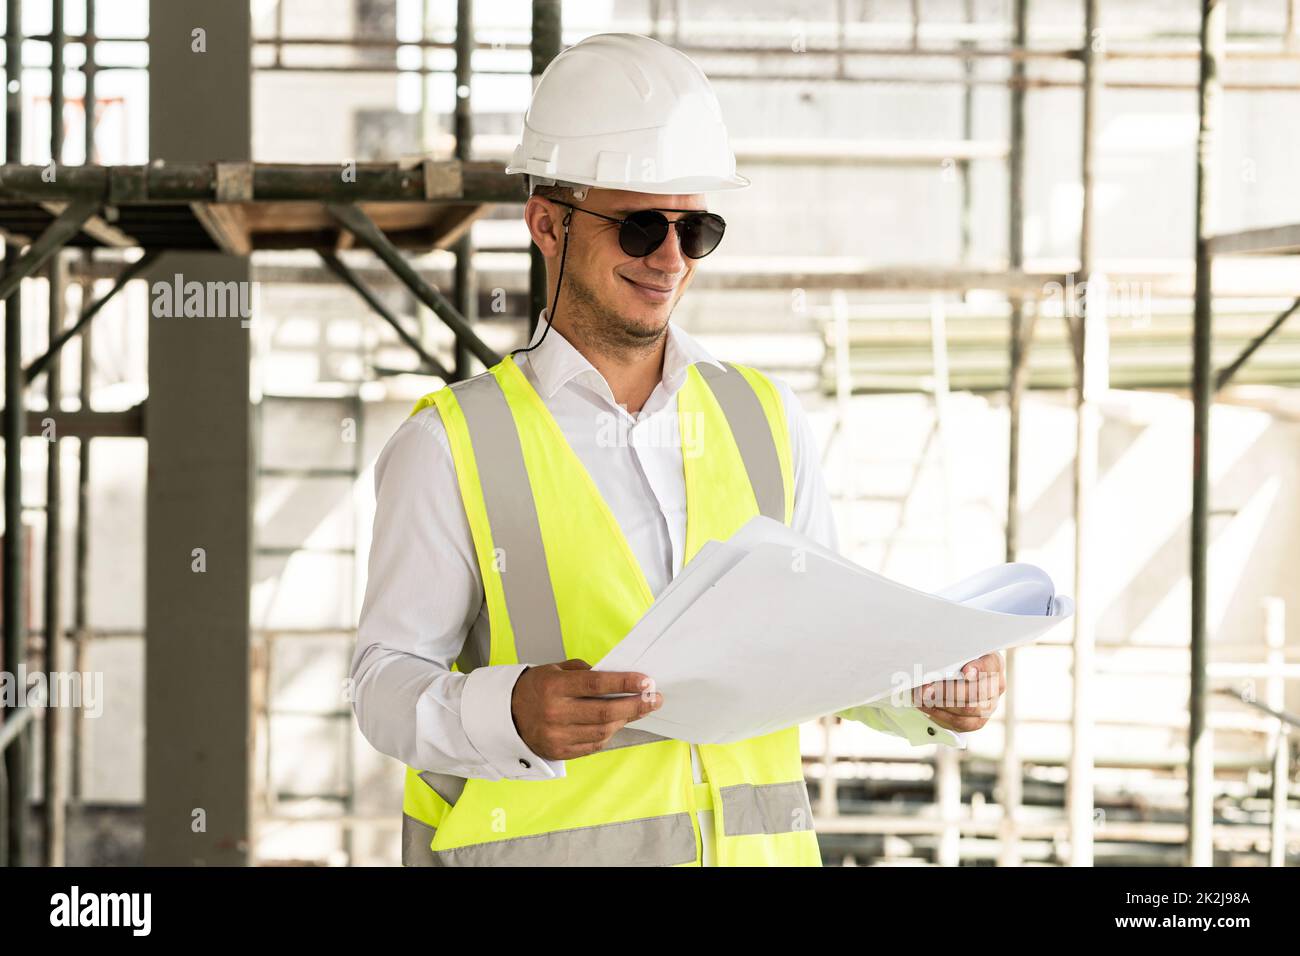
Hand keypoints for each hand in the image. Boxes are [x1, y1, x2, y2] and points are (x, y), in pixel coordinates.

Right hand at [510, 659, 662, 760]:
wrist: (506, 715)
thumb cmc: (536, 688)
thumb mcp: (555, 670)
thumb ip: (585, 672)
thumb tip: (619, 678)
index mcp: (554, 687)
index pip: (596, 684)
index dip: (624, 683)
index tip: (646, 681)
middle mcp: (555, 713)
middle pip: (605, 712)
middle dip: (636, 705)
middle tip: (655, 699)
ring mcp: (557, 736)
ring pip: (603, 731)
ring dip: (626, 720)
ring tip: (640, 709)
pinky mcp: (560, 752)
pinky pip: (594, 745)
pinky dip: (610, 734)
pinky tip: (618, 723)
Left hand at [914, 651, 1004, 732]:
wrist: (953, 678)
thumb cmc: (954, 661)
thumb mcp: (954, 653)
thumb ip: (950, 655)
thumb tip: (933, 660)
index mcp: (993, 663)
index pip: (990, 666)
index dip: (979, 669)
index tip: (965, 672)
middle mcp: (996, 685)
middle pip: (978, 691)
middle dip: (948, 690)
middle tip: (927, 688)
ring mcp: (990, 705)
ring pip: (968, 709)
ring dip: (940, 704)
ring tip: (922, 697)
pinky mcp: (979, 720)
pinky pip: (961, 723)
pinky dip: (940, 715)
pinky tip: (927, 707)